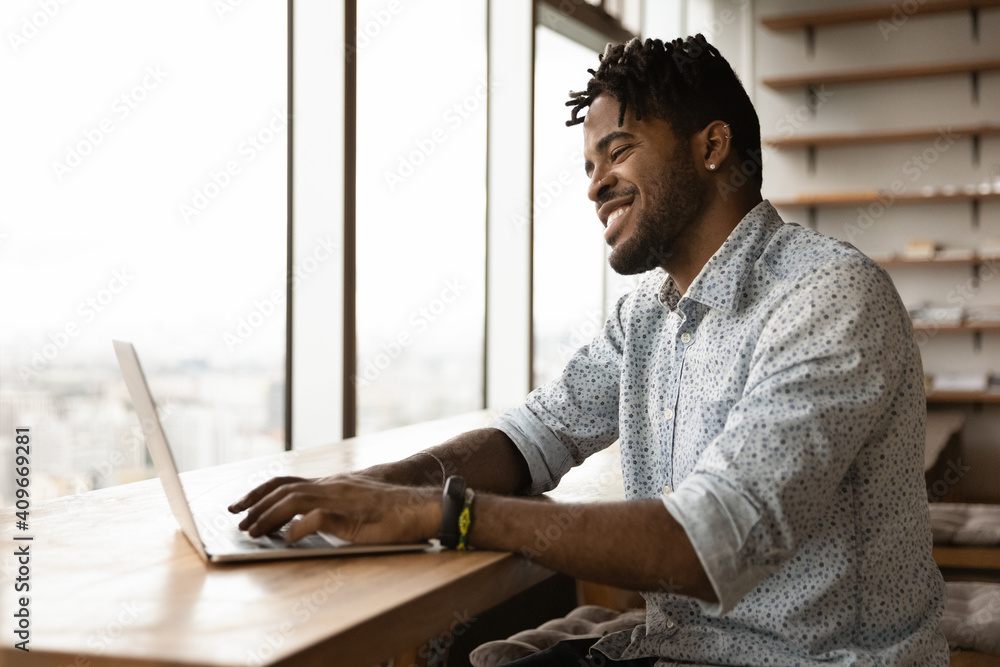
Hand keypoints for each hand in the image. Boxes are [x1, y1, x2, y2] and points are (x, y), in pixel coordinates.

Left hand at [228, 475, 440, 543]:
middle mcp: (333, 487)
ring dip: (269, 516)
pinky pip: (321, 518)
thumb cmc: (393, 510)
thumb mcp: (355, 506)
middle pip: (284, 489)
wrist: (425, 506)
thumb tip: (298, 524)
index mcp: (332, 484)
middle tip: (236, 521)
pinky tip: (288, 538)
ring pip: (295, 501)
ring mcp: (342, 500)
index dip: (259, 492)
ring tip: (253, 533)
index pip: (286, 482)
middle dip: (255, 505)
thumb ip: (330, 510)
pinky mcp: (354, 517)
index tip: (239, 505)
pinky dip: (299, 527)